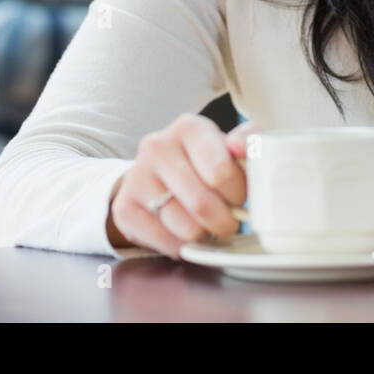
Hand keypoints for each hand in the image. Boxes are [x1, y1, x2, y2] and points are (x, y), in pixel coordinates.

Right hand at [107, 115, 257, 258]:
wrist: (155, 178)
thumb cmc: (202, 164)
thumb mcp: (229, 148)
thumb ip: (249, 142)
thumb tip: (242, 146)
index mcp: (189, 127)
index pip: (221, 172)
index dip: (238, 194)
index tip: (238, 197)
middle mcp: (157, 147)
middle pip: (202, 203)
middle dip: (224, 221)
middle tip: (228, 221)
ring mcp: (136, 177)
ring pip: (185, 227)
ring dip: (204, 235)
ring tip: (206, 226)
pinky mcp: (124, 208)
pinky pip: (166, 243)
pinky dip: (183, 247)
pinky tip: (185, 233)